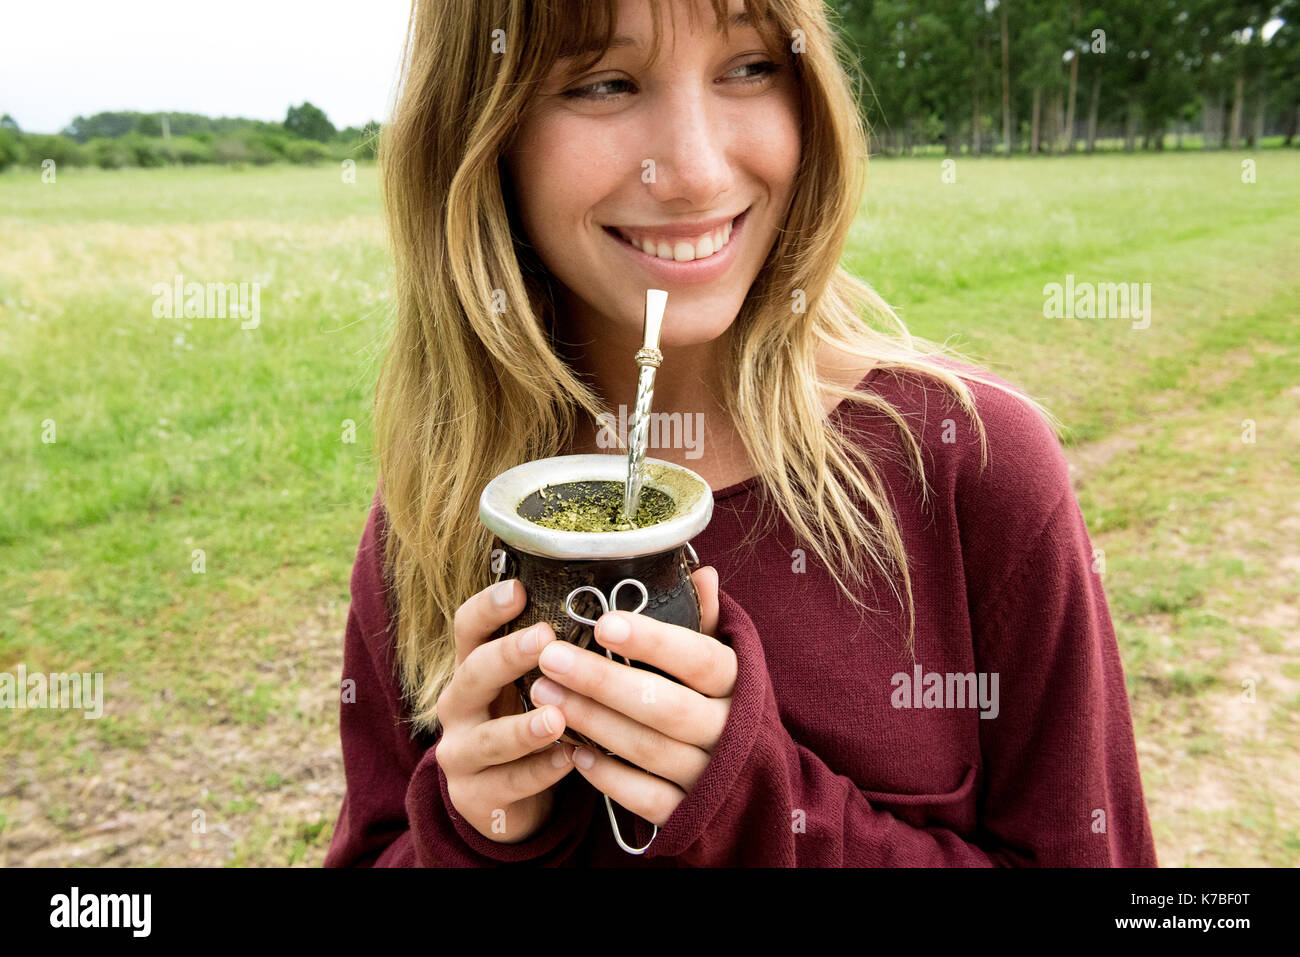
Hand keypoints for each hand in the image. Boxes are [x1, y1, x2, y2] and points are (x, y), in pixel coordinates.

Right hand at [435, 578, 574, 843]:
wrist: (506, 798)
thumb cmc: (526, 722)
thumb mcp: (528, 684)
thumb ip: (551, 652)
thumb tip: (608, 608)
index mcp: (472, 669)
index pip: (468, 629)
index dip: (488, 608)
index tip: (518, 589)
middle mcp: (458, 707)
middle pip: (472, 675)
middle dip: (506, 657)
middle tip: (542, 639)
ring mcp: (461, 753)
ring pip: (488, 738)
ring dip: (523, 727)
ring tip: (557, 717)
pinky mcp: (474, 796)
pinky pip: (509, 783)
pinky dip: (541, 772)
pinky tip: (570, 760)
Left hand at [528, 566, 735, 826]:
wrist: (754, 782)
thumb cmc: (719, 703)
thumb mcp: (719, 661)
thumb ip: (705, 621)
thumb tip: (703, 572)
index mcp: (739, 682)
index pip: (698, 657)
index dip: (653, 641)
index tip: (603, 623)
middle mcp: (731, 730)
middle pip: (665, 705)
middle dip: (602, 681)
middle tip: (550, 658)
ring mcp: (712, 776)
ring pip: (650, 750)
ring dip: (593, 722)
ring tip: (544, 694)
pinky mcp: (691, 814)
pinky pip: (647, 799)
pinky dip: (609, 776)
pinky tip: (574, 751)